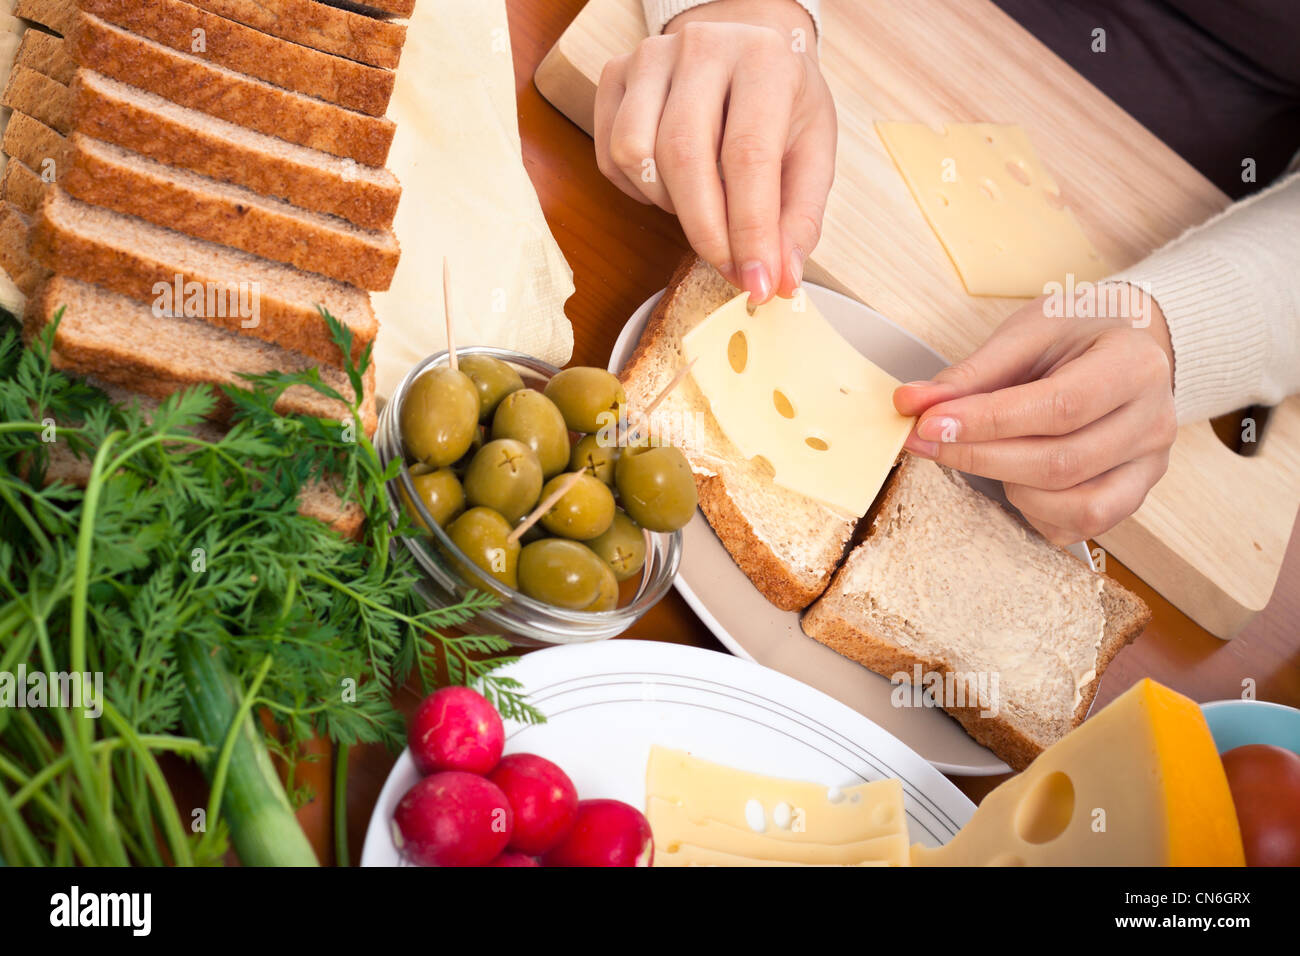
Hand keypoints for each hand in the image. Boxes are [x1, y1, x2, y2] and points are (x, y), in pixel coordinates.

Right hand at [594, 0, 836, 302]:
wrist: (744, 50)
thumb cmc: (780, 104)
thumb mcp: (811, 153)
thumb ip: (798, 218)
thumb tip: (779, 279)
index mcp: (764, 58)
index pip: (748, 156)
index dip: (749, 230)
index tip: (755, 283)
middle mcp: (702, 45)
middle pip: (683, 157)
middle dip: (705, 232)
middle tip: (728, 269)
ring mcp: (650, 56)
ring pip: (636, 157)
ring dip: (668, 205)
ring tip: (703, 207)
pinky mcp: (614, 74)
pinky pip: (610, 156)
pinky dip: (639, 190)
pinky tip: (672, 185)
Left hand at [893, 286, 1177, 544]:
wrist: (1126, 346)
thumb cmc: (1075, 334)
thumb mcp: (1027, 333)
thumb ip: (972, 373)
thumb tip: (912, 404)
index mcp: (1135, 365)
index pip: (1058, 406)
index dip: (987, 422)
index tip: (929, 423)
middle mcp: (1153, 421)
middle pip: (1061, 463)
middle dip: (981, 458)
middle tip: (926, 442)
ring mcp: (1149, 466)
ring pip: (1075, 505)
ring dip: (1009, 486)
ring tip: (984, 451)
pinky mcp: (1133, 496)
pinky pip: (1078, 527)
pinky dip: (1034, 511)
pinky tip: (1012, 477)